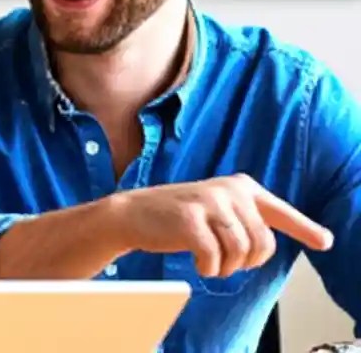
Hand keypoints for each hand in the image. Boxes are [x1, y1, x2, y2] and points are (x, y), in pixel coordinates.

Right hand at [109, 173, 333, 277]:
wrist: (132, 213)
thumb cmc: (177, 217)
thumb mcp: (218, 209)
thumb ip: (246, 219)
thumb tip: (270, 242)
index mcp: (241, 187)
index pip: (280, 212)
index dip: (305, 228)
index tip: (324, 242)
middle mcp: (229, 190)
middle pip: (262, 243)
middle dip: (247, 262)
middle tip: (226, 261)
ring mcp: (209, 202)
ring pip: (240, 252)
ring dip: (226, 268)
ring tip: (211, 262)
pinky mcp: (189, 219)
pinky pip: (214, 258)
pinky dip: (209, 269)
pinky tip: (199, 264)